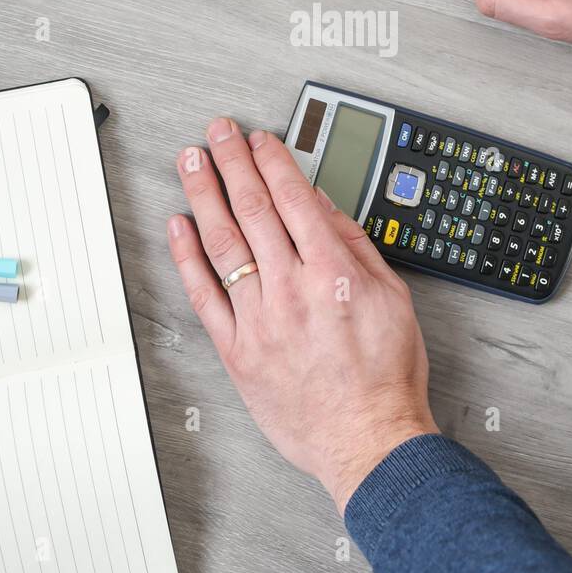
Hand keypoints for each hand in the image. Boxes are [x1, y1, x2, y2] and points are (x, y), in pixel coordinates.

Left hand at [168, 119, 437, 513]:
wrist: (367, 440)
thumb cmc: (385, 375)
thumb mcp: (393, 297)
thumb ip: (355, 246)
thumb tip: (323, 207)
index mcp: (333, 272)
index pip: (294, 198)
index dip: (272, 161)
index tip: (259, 139)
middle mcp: (291, 290)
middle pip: (253, 210)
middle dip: (232, 163)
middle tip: (217, 133)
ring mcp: (259, 319)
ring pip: (222, 244)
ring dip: (203, 195)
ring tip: (190, 162)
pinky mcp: (237, 350)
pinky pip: (204, 296)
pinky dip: (187, 258)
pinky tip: (179, 228)